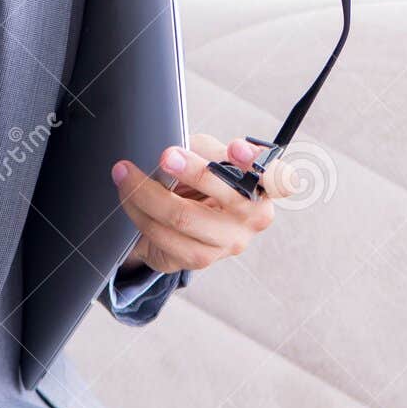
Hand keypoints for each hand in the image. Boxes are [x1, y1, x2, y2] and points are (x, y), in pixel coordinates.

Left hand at [110, 133, 293, 275]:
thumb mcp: (205, 153)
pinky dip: (139, 211)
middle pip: (225, 195)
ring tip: (125, 172)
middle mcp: (254, 217)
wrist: (174, 215)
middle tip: (165, 155)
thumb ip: (204, 152)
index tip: (235, 148)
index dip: (259, 164)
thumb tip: (180, 153)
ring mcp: (229, 242)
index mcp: (264, 186)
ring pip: (184, 218)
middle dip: (192, 172)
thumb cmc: (197, 178)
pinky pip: (164, 235)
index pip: (281, 179)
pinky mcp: (200, 259)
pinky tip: (127, 195)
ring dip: (147, 193)